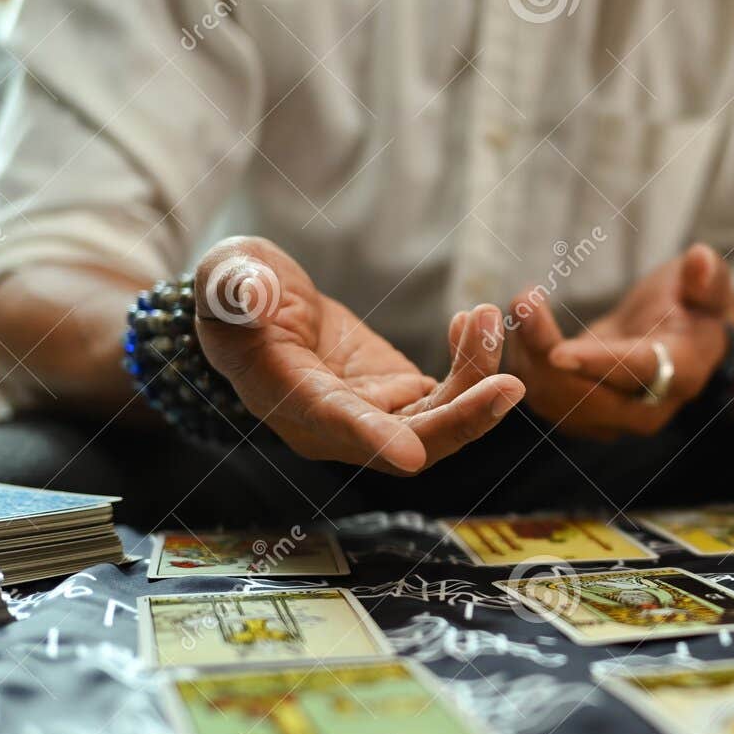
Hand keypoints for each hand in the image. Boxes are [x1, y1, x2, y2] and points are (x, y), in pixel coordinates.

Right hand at [193, 237, 523, 474]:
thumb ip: (232, 287)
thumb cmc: (235, 293)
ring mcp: (374, 414)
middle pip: (410, 440)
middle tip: (508, 384)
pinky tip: (476, 321)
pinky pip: (449, 395)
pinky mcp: (401, 396)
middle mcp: (336, 426)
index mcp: (287, 400)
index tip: (410, 455)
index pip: (333, 424)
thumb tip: (249, 294)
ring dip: (476, 378)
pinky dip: (471, 363)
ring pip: (440, 420)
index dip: (371, 438)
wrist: (259, 306)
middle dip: (461, 419)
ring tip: (487, 317)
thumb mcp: (225, 277)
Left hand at [505, 243, 731, 439]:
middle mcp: (645, 410)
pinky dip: (520, 361)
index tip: (558, 352)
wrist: (675, 346)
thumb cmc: (691, 310)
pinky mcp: (579, 417)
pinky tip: (516, 324)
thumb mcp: (709, 289)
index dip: (598, 363)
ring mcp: (610, 421)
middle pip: (587, 397)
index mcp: (681, 373)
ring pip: (555, 400)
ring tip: (520, 302)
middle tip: (523, 302)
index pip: (637, 372)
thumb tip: (699, 260)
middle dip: (546, 354)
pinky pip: (540, 396)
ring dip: (526, 353)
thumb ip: (707, 278)